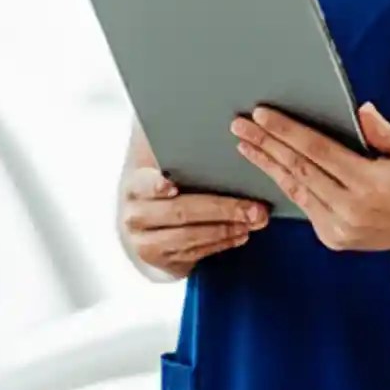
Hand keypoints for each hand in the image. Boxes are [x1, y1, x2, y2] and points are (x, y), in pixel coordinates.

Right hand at [120, 167, 269, 276]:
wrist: (146, 228)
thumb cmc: (163, 189)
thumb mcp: (161, 170)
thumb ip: (177, 154)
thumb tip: (210, 126)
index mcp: (135, 187)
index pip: (144, 184)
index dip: (155, 185)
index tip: (171, 185)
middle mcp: (136, 217)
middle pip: (180, 212)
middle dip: (221, 210)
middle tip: (254, 208)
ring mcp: (147, 244)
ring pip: (191, 237)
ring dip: (227, 229)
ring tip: (254, 221)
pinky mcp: (163, 262)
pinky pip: (196, 253)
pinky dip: (222, 242)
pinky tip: (242, 233)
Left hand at [230, 102, 389, 251]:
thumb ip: (384, 131)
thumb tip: (360, 111)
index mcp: (369, 182)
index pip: (317, 150)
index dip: (286, 131)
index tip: (262, 114)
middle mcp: (351, 208)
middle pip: (298, 169)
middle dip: (266, 145)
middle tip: (239, 125)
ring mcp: (341, 228)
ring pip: (296, 190)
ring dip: (268, 166)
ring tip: (245, 146)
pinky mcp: (336, 238)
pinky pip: (305, 207)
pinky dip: (288, 186)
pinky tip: (272, 169)